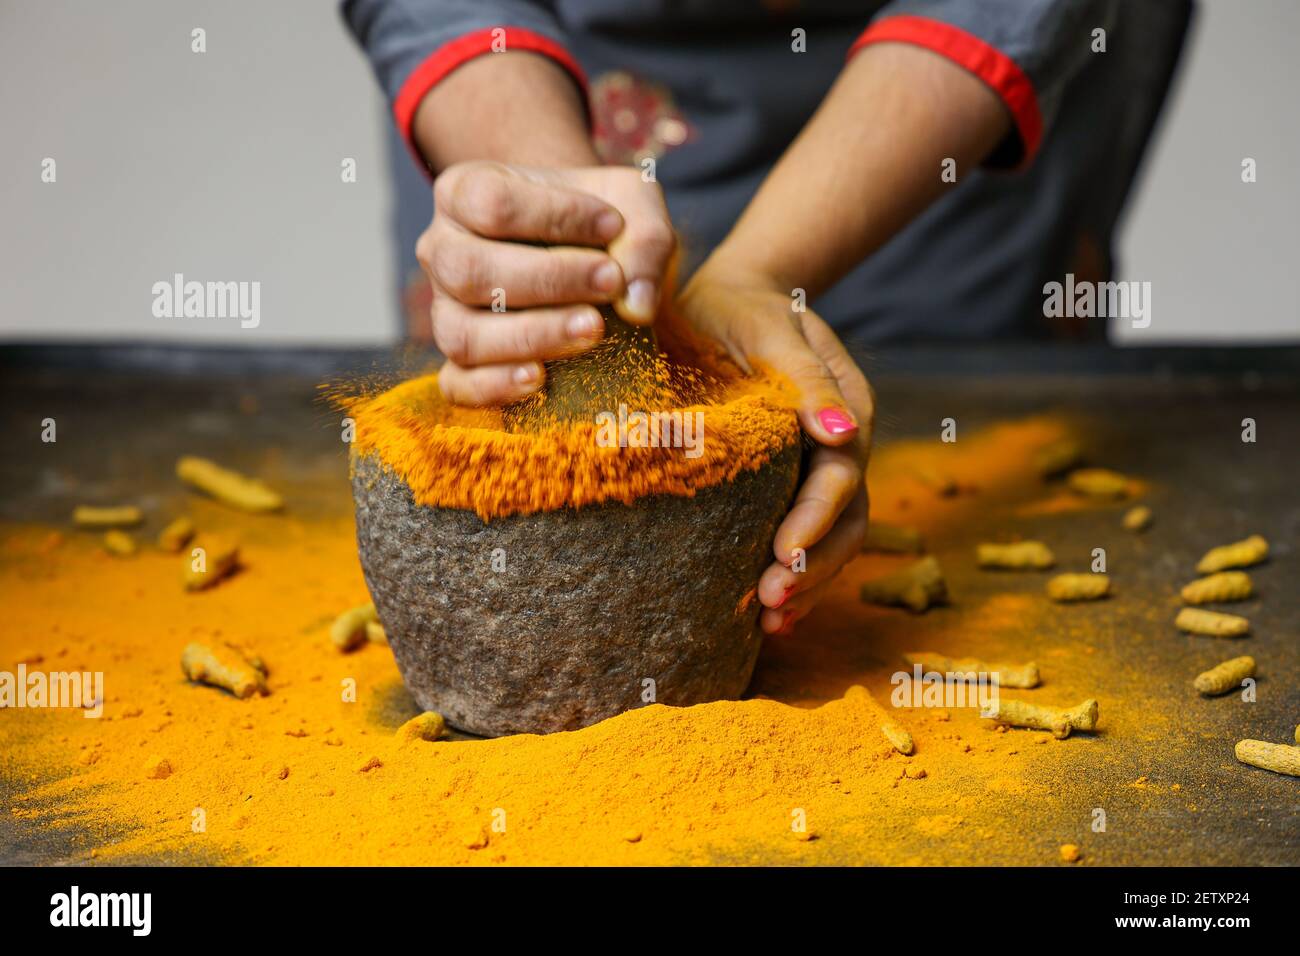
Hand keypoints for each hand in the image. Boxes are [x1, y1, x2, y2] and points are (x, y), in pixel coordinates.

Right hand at [415, 161, 675, 405]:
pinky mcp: (459, 365)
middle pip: (467, 270)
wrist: (593, 260)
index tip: (614, 226)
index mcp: (465, 193)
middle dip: (546, 279)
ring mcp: (446, 313)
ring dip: (531, 335)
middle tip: (610, 282)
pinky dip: (495, 386)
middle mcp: (443, 252)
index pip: (490, 203)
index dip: (554, 216)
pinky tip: (541, 379)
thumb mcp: (631, 205)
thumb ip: (643, 238)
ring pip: (461, 334)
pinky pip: (457, 385)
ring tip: (593, 330)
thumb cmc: (601, 223)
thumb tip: (636, 305)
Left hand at [677, 257, 873, 634]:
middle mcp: (841, 444)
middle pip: (845, 520)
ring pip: (831, 537)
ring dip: (807, 583)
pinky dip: (794, 573)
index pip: (840, 477)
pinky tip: (771, 615)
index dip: (815, 522)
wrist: (726, 297)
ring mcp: (819, 466)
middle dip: (813, 568)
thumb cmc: (740, 305)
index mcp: (847, 407)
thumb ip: (807, 379)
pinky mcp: (790, 481)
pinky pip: (804, 534)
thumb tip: (842, 433)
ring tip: (770, 623)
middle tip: (770, 606)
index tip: (783, 557)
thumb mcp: (770, 328)